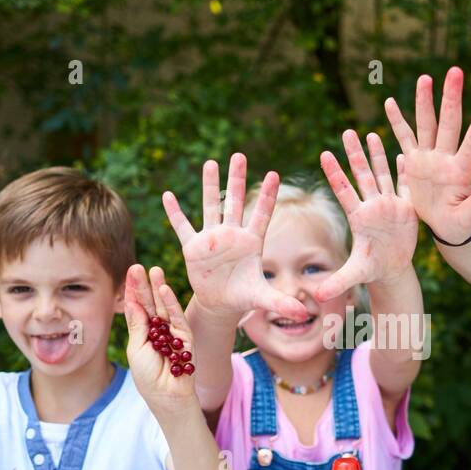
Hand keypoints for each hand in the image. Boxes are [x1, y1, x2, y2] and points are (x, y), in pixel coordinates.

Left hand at [122, 264, 196, 412]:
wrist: (167, 396)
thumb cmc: (148, 377)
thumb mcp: (136, 349)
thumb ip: (137, 326)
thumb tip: (134, 302)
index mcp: (143, 332)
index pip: (138, 307)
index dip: (133, 291)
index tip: (129, 273)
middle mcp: (158, 329)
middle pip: (150, 302)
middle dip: (144, 285)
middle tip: (138, 267)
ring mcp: (172, 332)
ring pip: (164, 306)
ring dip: (158, 288)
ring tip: (154, 270)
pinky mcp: (185, 337)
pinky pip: (177, 317)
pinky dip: (172, 303)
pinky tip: (164, 290)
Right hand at [161, 155, 308, 322]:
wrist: (220, 303)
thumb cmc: (244, 296)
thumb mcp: (263, 299)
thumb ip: (281, 302)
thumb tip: (302, 314)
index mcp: (252, 242)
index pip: (261, 214)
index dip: (267, 196)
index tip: (274, 174)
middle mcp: (232, 234)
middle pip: (235, 201)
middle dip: (237, 179)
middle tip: (239, 155)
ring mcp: (212, 238)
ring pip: (210, 206)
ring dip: (210, 186)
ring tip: (210, 162)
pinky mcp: (193, 248)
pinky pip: (183, 227)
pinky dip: (175, 213)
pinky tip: (168, 195)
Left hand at [315, 130, 418, 299]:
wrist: (393, 269)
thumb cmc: (372, 269)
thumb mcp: (354, 276)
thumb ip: (337, 283)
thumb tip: (318, 298)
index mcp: (359, 217)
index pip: (344, 191)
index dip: (335, 173)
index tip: (324, 154)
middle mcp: (372, 206)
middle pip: (362, 175)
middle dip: (355, 153)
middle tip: (347, 131)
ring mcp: (389, 205)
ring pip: (382, 174)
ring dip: (377, 155)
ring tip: (371, 134)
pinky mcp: (405, 209)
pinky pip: (405, 186)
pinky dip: (404, 171)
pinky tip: (403, 153)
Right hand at [383, 66, 470, 243]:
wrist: (446, 226)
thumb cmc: (461, 224)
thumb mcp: (469, 216)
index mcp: (461, 171)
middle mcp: (446, 158)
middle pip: (449, 123)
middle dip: (451, 98)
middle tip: (455, 71)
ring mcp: (430, 158)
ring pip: (427, 124)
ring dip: (425, 102)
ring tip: (425, 78)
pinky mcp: (414, 162)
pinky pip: (404, 137)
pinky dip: (397, 121)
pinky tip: (390, 102)